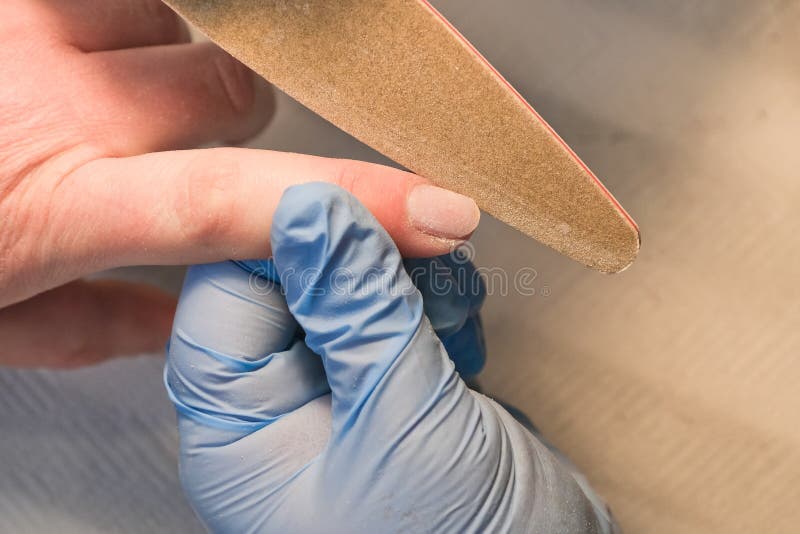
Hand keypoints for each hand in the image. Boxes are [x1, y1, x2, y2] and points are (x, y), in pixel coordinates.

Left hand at [0, 0, 478, 366]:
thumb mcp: (7, 323)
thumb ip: (118, 328)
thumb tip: (199, 321)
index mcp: (66, 205)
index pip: (243, 203)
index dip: (359, 207)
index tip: (443, 213)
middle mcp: (63, 100)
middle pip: (238, 91)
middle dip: (223, 125)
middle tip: (158, 153)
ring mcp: (39, 24)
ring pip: (192, 36)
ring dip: (167, 72)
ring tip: (93, 100)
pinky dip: (127, 23)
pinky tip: (72, 53)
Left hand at [166, 183, 615, 532]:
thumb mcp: (401, 421)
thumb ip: (356, 308)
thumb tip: (311, 208)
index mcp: (238, 436)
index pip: (225, 298)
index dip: (281, 239)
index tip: (353, 204)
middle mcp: (277, 408)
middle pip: (288, 278)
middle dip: (362, 255)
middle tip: (426, 242)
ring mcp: (338, 388)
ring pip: (348, 282)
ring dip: (409, 274)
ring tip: (452, 305)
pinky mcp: (391, 376)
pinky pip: (394, 304)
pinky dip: (435, 299)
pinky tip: (460, 327)